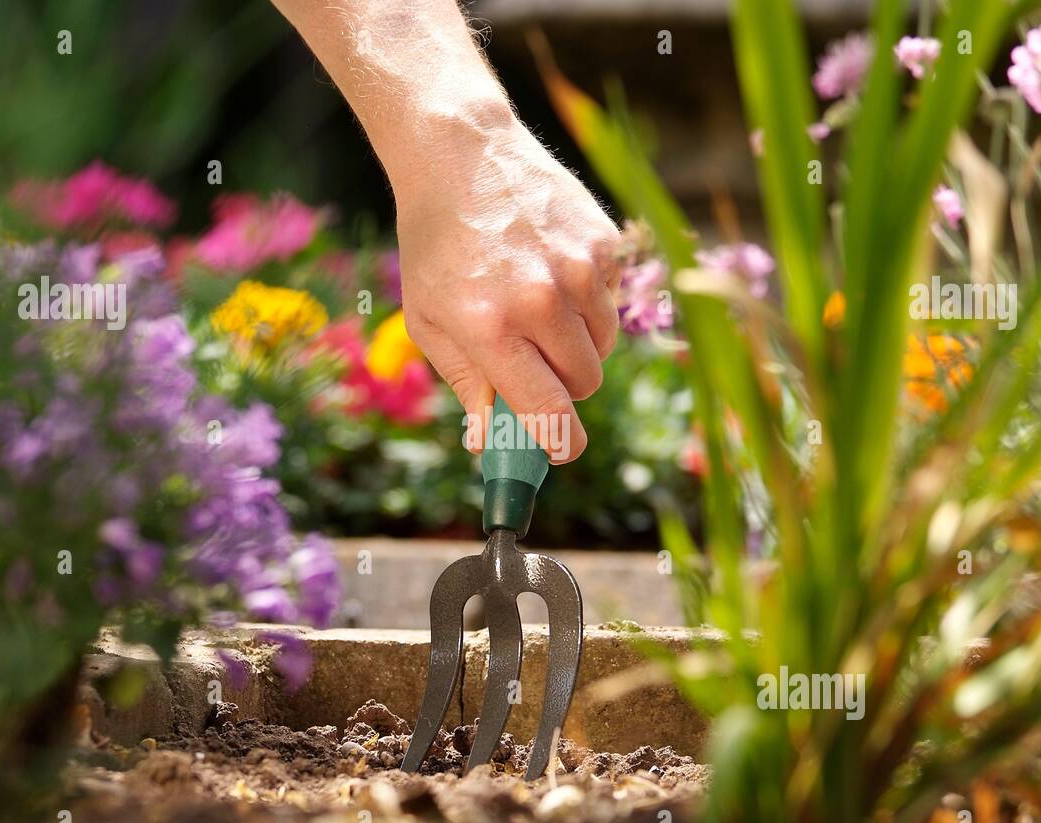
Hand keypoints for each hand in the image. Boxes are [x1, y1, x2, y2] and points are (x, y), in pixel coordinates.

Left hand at [393, 115, 619, 462]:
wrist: (461, 153)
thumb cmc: (436, 244)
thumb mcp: (428, 320)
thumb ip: (466, 383)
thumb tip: (489, 444)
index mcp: (491, 328)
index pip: (549, 412)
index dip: (560, 443)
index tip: (561, 450)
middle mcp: (542, 301)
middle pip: (585, 384)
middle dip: (563, 387)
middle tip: (534, 363)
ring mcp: (579, 270)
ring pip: (604, 346)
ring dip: (578, 344)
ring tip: (538, 309)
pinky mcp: (604, 243)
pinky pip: (611, 302)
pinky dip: (588, 303)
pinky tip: (551, 270)